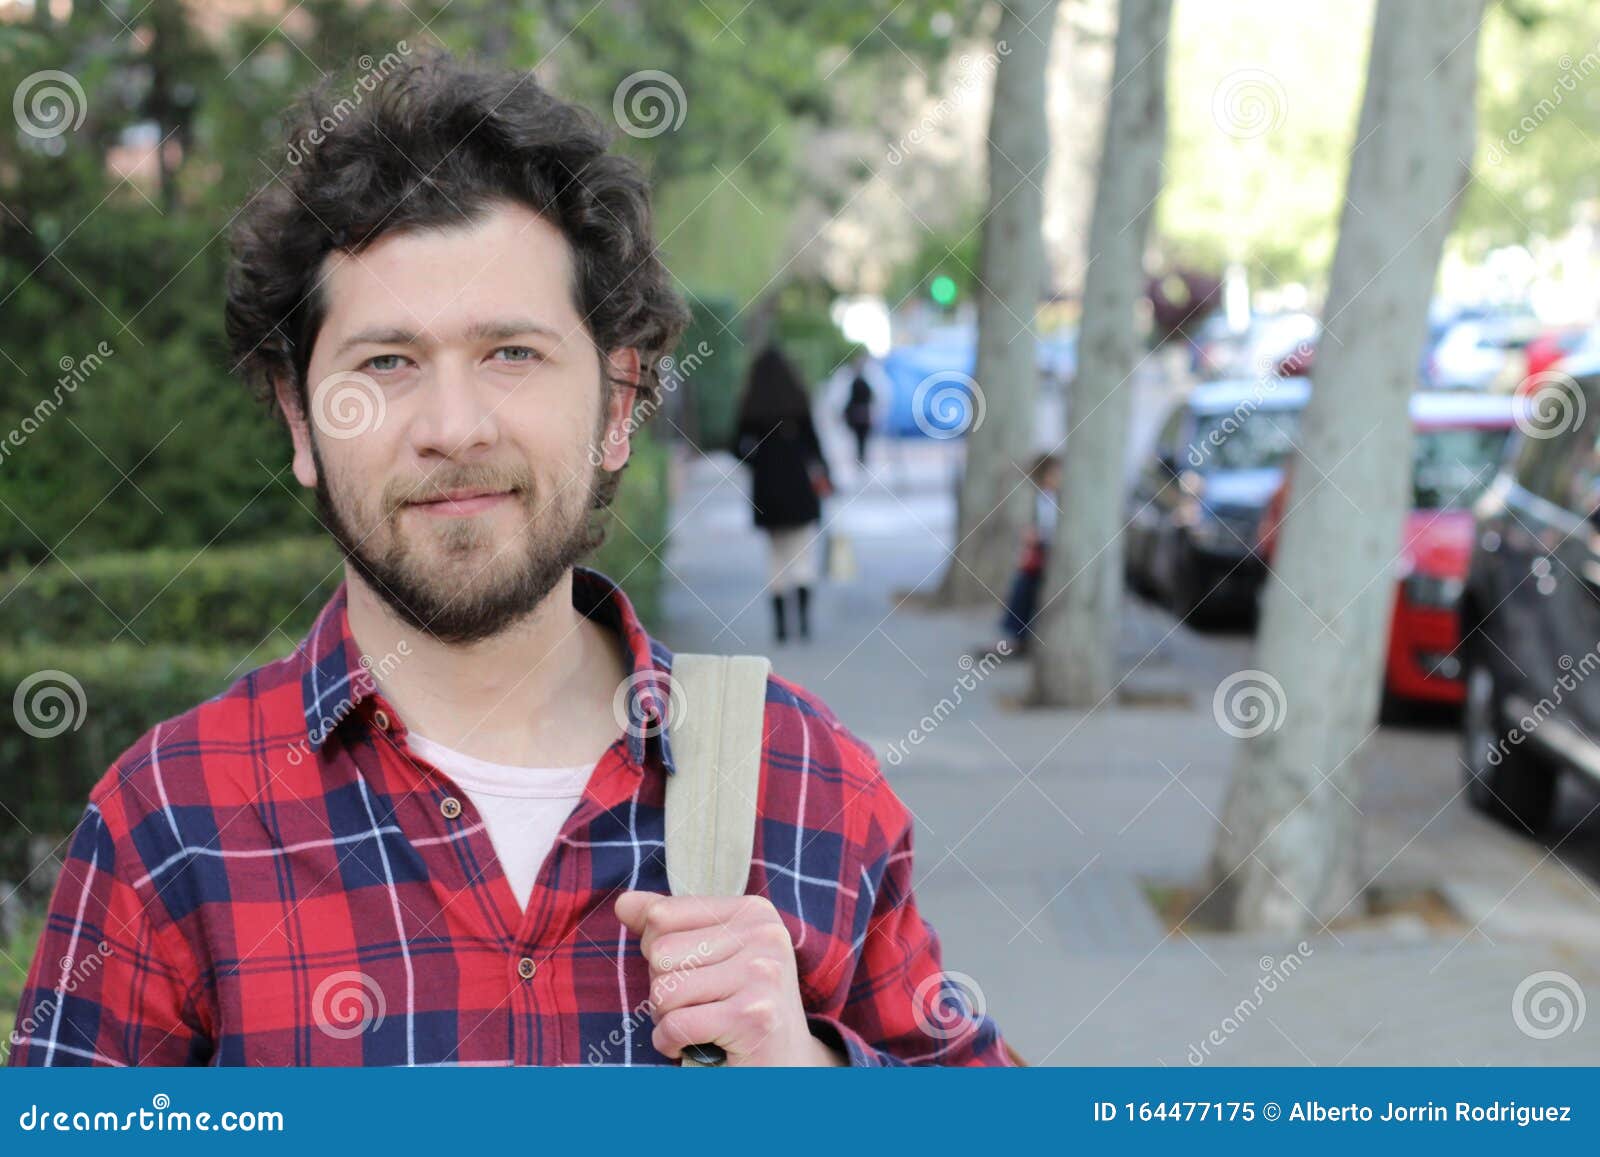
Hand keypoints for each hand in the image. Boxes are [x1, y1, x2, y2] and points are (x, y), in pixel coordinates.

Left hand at [613, 891, 844, 1066]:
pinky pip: (675, 1025)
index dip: (656, 953)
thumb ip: (668, 928)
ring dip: (667, 1020)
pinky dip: (671, 1043)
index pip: (661, 915)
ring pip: (664, 990)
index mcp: (753, 912)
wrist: (788, 1069)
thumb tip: (623, 902)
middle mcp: (763, 935)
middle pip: (659, 953)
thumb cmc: (739, 1009)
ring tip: (700, 1027)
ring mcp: (761, 974)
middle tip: (699, 1008)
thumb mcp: (709, 957)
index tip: (692, 975)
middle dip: (663, 990)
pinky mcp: (752, 1016)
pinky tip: (696, 1047)